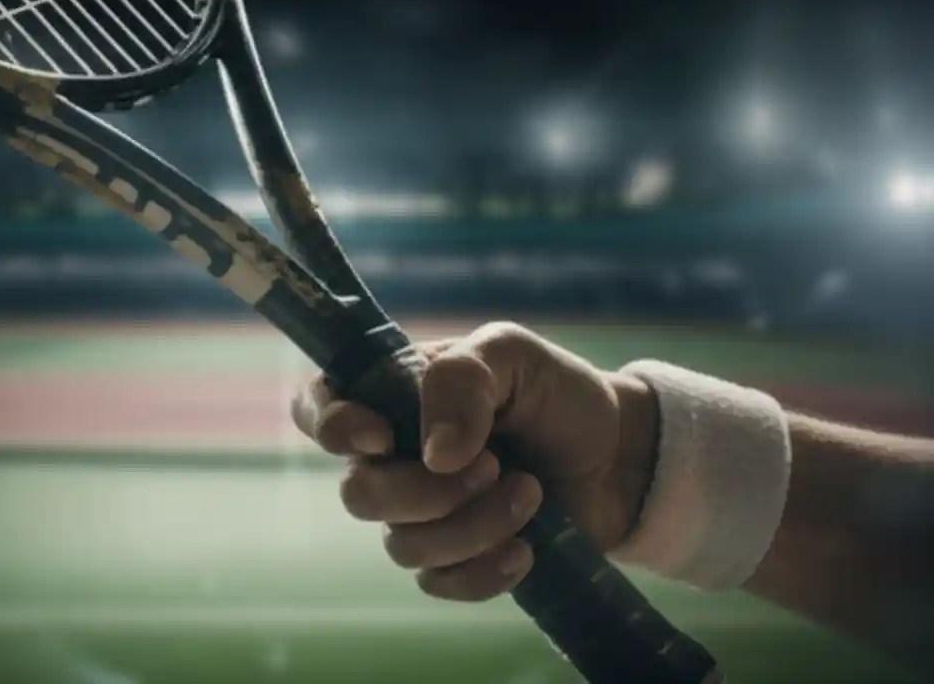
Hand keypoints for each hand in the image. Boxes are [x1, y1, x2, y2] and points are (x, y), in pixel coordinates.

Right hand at [291, 323, 659, 601]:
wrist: (620, 455)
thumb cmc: (556, 393)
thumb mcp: (512, 355)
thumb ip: (462, 382)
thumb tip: (434, 454)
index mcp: (392, 395)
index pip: (318, 408)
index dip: (332, 426)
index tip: (383, 436)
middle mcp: (394, 457)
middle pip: (358, 494)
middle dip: (427, 491)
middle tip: (494, 464)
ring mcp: (422, 514)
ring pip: (403, 545)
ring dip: (473, 524)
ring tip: (530, 492)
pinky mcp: (455, 560)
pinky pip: (439, 584)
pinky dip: (484, 570)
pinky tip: (526, 547)